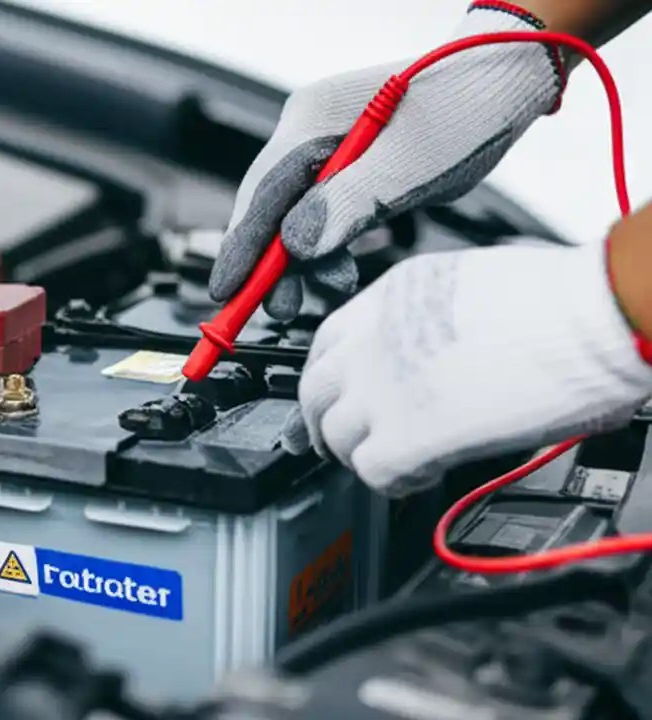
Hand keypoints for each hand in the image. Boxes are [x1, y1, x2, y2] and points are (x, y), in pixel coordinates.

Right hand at [209, 1, 563, 320]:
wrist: (511, 78)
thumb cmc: (468, 105)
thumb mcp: (411, 163)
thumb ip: (347, 204)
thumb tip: (294, 248)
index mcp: (312, 117)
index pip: (262, 191)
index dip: (242, 247)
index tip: (225, 292)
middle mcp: (310, 133)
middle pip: (271, 209)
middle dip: (272, 265)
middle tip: (281, 310)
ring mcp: (328, 152)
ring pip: (295, 220)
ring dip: (306, 263)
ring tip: (332, 289)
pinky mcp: (351, 170)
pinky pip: (323, 218)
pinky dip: (327, 250)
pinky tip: (341, 273)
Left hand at [282, 242, 651, 495]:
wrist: (594, 317)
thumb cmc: (564, 300)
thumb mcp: (472, 287)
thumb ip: (433, 320)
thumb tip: (437, 354)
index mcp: (390, 295)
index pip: (326, 342)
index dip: (332, 378)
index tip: (343, 396)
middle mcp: (373, 337)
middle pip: (315, 392)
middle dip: (327, 423)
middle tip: (349, 443)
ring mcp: (381, 386)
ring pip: (336, 436)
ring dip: (362, 455)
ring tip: (398, 462)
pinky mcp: (405, 432)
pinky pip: (371, 472)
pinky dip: (393, 481)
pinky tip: (424, 475)